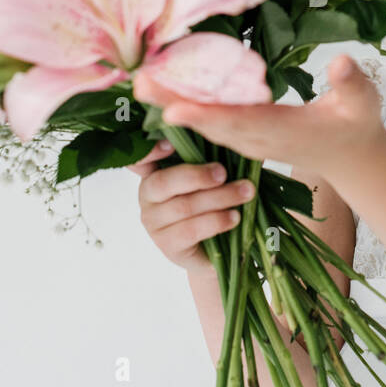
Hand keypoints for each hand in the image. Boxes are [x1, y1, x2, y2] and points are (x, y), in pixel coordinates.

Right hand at [130, 138, 255, 275]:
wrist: (217, 249)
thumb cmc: (213, 204)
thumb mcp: (211, 178)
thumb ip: (209, 159)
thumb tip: (230, 137)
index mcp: (154, 172)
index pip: (140, 159)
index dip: (150, 152)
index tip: (170, 145)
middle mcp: (148, 196)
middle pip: (164, 183)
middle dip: (198, 176)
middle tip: (224, 173)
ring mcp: (154, 223)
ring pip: (183, 207)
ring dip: (219, 198)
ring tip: (245, 193)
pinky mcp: (167, 245)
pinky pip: (191, 230)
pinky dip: (216, 221)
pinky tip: (234, 217)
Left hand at [134, 53, 385, 180]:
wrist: (351, 157)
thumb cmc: (357, 122)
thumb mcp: (363, 101)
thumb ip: (351, 83)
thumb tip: (340, 62)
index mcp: (282, 131)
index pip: (238, 122)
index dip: (205, 117)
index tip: (172, 110)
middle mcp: (257, 138)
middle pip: (209, 122)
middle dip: (174, 104)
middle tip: (139, 85)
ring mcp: (248, 140)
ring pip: (204, 123)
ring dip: (173, 104)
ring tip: (142, 84)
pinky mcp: (243, 135)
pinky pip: (209, 122)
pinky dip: (185, 107)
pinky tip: (163, 91)